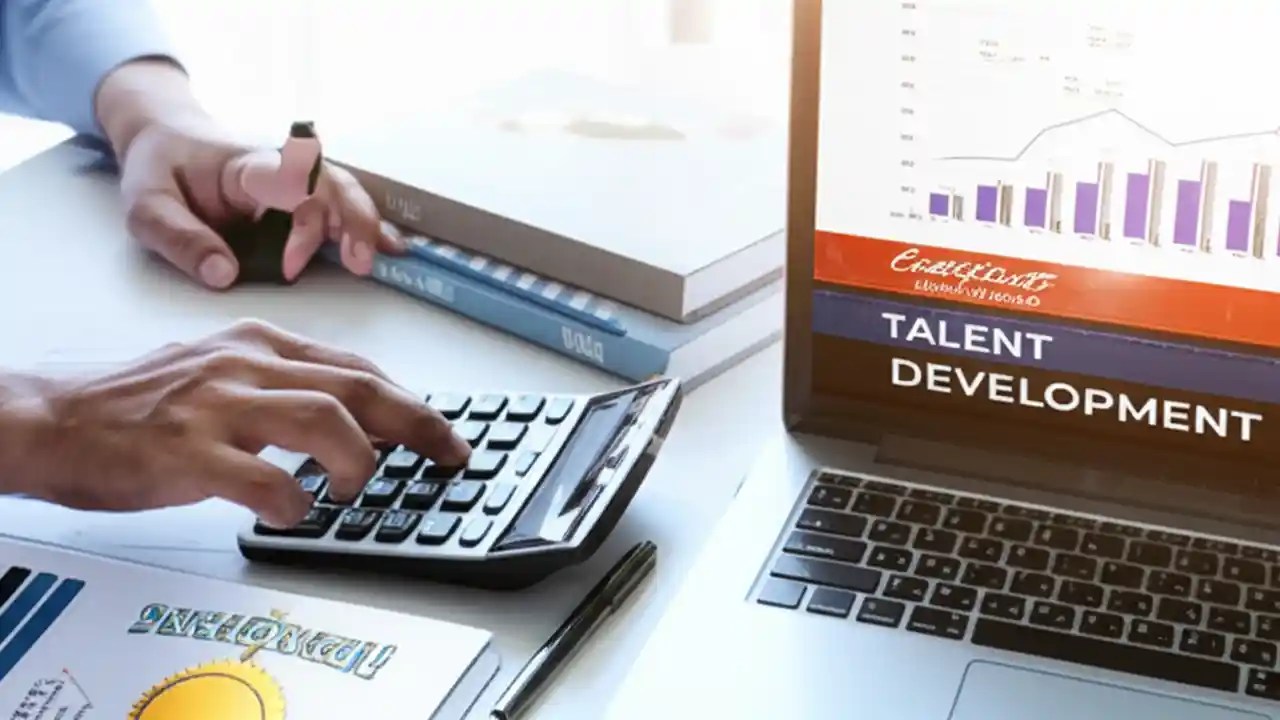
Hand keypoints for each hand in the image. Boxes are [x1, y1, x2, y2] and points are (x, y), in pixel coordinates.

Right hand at [0, 320, 469, 526]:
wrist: (52, 417)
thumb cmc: (138, 402)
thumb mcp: (221, 370)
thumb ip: (282, 385)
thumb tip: (351, 414)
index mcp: (257, 344)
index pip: (356, 365)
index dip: (411, 399)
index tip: (443, 430)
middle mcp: (245, 365)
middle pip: (358, 386)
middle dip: (418, 423)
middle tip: (450, 454)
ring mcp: (216, 406)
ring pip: (323, 418)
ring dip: (358, 459)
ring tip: (355, 489)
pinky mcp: (185, 452)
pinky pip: (259, 477)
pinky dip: (290, 500)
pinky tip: (292, 513)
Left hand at [96, 59, 403, 288]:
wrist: (165, 138)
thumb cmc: (158, 170)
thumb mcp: (146, 206)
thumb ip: (181, 239)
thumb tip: (225, 276)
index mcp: (247, 165)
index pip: (294, 185)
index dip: (302, 226)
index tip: (289, 270)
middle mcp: (281, 168)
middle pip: (333, 184)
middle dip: (352, 222)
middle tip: (359, 264)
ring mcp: (295, 181)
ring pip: (344, 193)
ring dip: (364, 226)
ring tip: (375, 261)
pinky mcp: (299, 198)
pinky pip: (340, 207)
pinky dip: (366, 227)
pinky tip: (391, 248)